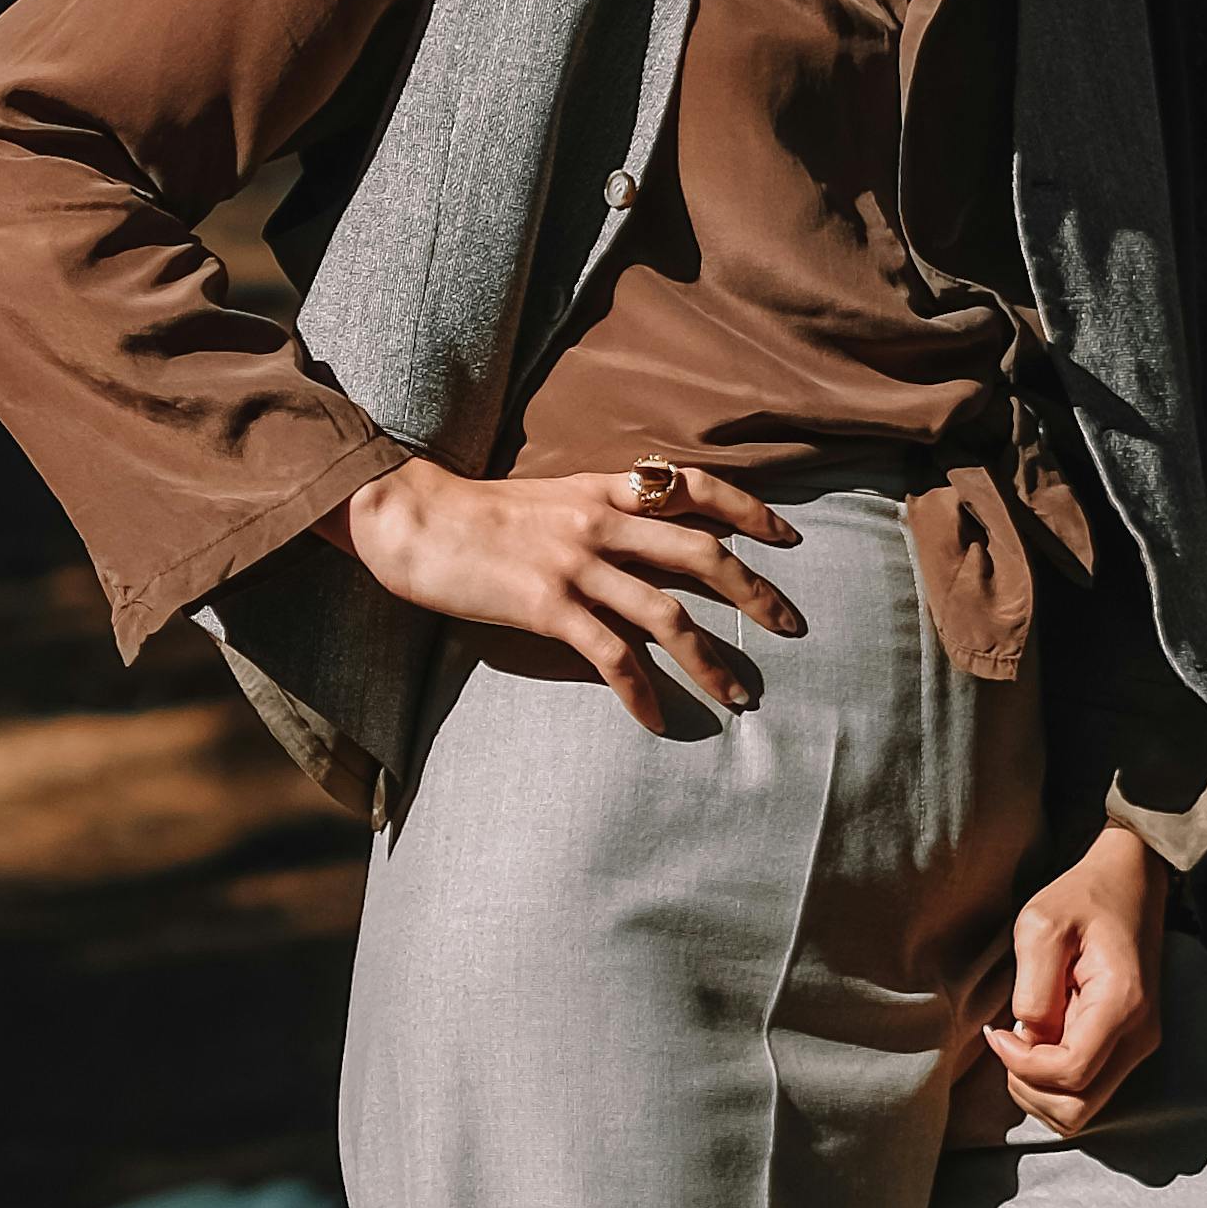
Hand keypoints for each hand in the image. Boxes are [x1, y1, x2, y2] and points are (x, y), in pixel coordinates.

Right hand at [323, 451, 802, 732]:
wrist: (415, 521)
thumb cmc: (481, 515)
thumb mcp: (554, 496)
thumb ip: (604, 512)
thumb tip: (649, 541)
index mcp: (606, 489)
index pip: (696, 488)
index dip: (750, 510)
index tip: (789, 536)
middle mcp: (601, 521)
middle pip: (701, 554)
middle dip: (755, 593)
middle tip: (792, 626)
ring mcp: (575, 564)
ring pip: (666, 614)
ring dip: (711, 660)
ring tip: (738, 696)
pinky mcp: (546, 605)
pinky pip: (610, 655)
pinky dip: (641, 691)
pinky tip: (656, 719)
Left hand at [961, 819, 1167, 1142]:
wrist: (1130, 882)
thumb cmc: (1083, 897)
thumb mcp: (1040, 926)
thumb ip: (1033, 988)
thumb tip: (1030, 1038)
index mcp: (1122, 1006)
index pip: (1069, 1074)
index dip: (1021, 1065)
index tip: (997, 1032)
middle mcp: (1139, 1036)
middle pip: (1077, 1110)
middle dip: (1029, 1088)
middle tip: (1007, 1044)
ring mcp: (1138, 1045)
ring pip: (1081, 1110)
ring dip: (1039, 1090)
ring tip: (1021, 1042)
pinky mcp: (1128, 1046)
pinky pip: (1087, 1090)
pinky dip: (1053, 1081)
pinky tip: (1038, 1042)